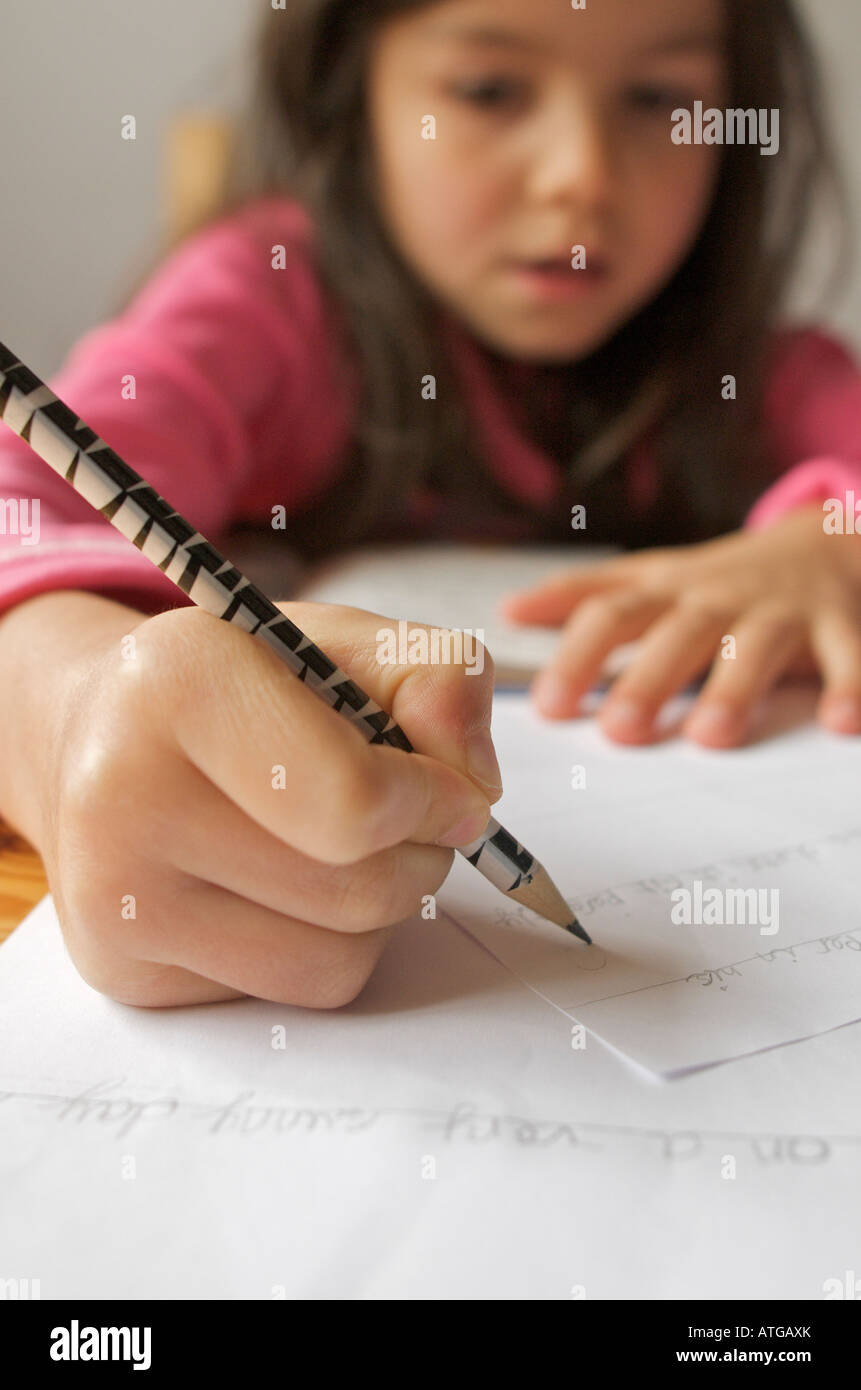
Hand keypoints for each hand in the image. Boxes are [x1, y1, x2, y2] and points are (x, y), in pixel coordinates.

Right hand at [45, 600, 499, 1006]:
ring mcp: (115, 900)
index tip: (449, 788)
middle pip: (360, 891)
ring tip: (347, 850)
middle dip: (421, 858)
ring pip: (338, 962)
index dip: (434, 802)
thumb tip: (474, 784)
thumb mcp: (345, 642)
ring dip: (381, 913)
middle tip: (407, 818)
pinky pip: (296, 994)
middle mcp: (122, 795)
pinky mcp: (126, 975)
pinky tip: (289, 891)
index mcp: (180, 685)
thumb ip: (438, 677)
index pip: (354, 801)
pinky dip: (326, 950)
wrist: (97, 735)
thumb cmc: (240, 688)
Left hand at [502, 504, 860, 746]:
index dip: (579, 658)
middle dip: (647, 680)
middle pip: (678, 634)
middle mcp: (721, 598)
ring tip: (710, 736)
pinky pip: (848, 657)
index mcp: (670, 592)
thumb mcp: (655, 579)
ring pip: (755, 646)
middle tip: (619, 732)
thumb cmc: (726, 580)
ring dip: (732, 688)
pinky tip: (840, 725)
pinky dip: (848, 688)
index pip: (614, 615)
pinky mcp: (843, 626)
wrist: (831, 545)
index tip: (549, 708)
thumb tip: (510, 613)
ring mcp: (783, 611)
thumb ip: (585, 596)